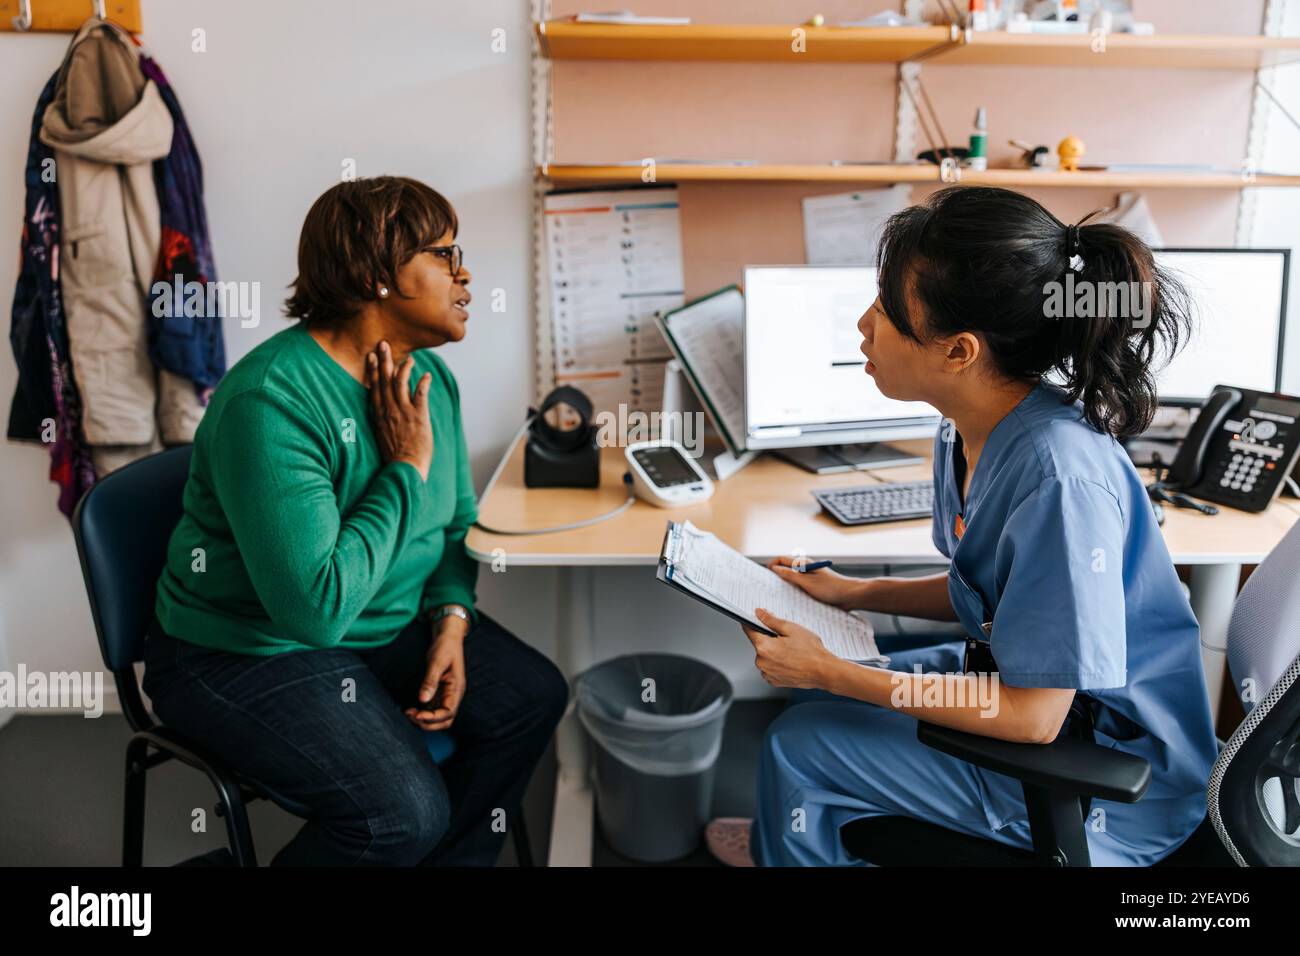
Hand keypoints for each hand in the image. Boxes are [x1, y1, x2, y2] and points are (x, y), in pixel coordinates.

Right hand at [366, 340, 432, 480]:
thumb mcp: (382, 435)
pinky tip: (426, 374)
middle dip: (384, 361)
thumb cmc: (394, 456)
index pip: (374, 388)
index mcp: (379, 415)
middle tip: (383, 344)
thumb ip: (382, 420)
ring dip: (404, 368)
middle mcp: (389, 411)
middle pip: (385, 380)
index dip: (373, 371)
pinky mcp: (418, 416)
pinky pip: (420, 394)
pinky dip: (423, 382)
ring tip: (409, 358)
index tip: (371, 357)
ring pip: (401, 383)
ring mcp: (403, 412)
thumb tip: (383, 412)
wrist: (404, 468)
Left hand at [405, 629, 464, 730]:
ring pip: (438, 717)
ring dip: (424, 720)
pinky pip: (432, 710)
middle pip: (445, 721)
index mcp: (457, 689)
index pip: (448, 713)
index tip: (416, 715)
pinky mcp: (439, 693)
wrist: (448, 637)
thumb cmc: (445, 647)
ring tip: (408, 713)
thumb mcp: (437, 662)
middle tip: (411, 716)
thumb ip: (430, 681)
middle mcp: (453, 695)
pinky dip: (422, 713)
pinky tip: (410, 710)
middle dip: (429, 723)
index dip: (433, 718)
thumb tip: (423, 700)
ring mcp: (446, 695)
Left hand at [740, 608, 837, 689]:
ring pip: (765, 656)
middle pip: (759, 644)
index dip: (752, 622)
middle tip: (786, 637)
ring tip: (791, 651)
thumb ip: (771, 620)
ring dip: (773, 652)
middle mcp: (762, 662)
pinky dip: (777, 663)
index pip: (749, 630)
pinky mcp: (774, 681)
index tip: (754, 619)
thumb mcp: (791, 628)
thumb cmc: (811, 652)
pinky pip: (770, 667)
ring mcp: (767, 673)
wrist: (824, 671)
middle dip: (769, 638)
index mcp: (763, 647)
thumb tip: (759, 614)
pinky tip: (790, 660)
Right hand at [768, 556, 862, 609]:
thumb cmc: (832, 588)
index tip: (764, 576)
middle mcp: (806, 569)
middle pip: (785, 569)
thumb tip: (775, 569)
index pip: (782, 559)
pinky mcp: (814, 587)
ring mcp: (810, 578)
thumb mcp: (807, 582)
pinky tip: (793, 601)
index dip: (771, 565)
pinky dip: (794, 592)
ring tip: (779, 596)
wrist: (850, 596)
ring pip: (792, 579)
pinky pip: (800, 587)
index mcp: (803, 564)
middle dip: (776, 576)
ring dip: (785, 585)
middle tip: (769, 588)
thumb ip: (790, 575)